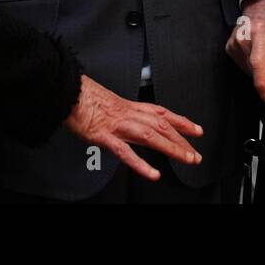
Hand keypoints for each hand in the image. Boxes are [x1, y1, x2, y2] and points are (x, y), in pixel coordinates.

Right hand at [63, 75, 202, 180]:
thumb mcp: (110, 103)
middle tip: (196, 154)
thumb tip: (131, 119)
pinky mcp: (104, 136)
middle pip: (162, 126)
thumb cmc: (84, 98)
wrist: (67, 91)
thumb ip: (123, 112)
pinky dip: (141, 164)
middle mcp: (128, 114)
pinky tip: (153, 174)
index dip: (181, 122)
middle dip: (182, 140)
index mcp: (130, 106)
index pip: (162, 113)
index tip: (196, 130)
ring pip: (151, 136)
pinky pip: (125, 152)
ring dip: (171, 148)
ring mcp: (117, 125)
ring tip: (187, 159)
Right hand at [225, 0, 264, 101]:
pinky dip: (250, 66)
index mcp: (258, 32)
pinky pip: (240, 65)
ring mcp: (233, 42)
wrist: (260, 2)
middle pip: (252, 69)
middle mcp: (242, 37)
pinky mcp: (229, 46)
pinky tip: (257, 56)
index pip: (258, 62)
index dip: (262, 82)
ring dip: (257, 71)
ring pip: (246, 69)